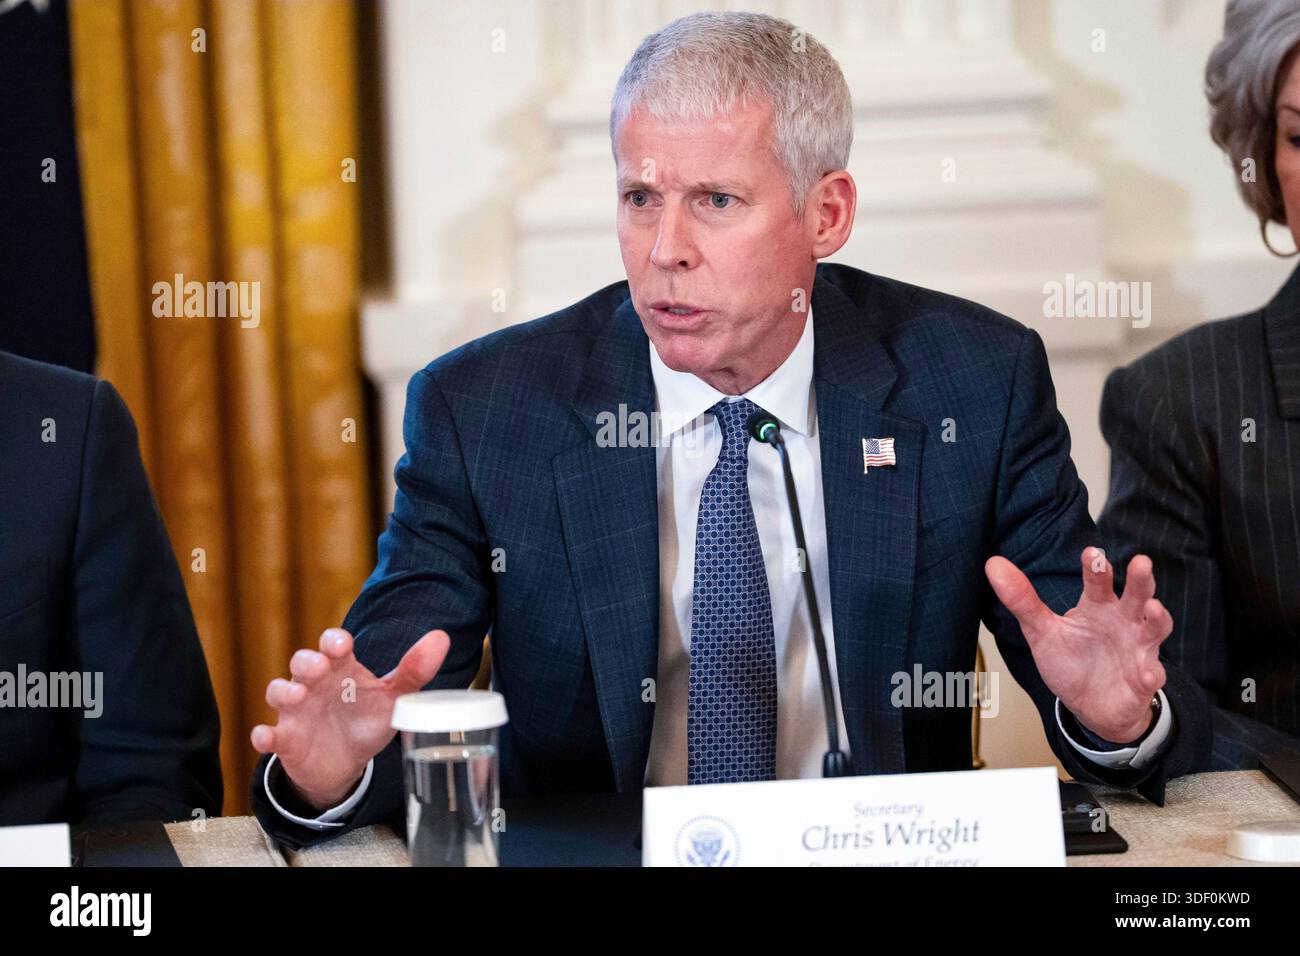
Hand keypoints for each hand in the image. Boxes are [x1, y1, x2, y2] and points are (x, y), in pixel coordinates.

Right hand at [250, 627, 450, 810]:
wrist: (346, 763)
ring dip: (284, 690)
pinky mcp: (285, 739)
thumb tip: (441, 638)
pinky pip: (266, 734)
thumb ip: (415, 670)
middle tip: (320, 668)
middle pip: (301, 662)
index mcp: (341, 668)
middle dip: (307, 662)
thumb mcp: (394, 698)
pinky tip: (265, 737)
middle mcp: (314, 683)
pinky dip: (263, 735)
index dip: (333, 640)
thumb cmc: (367, 719)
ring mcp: (296, 711)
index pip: (332, 645)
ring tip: (297, 695)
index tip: (341, 643)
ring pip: (279, 691)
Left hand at [985, 547, 1169, 743]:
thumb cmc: (1072, 660)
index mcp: (1098, 606)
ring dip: (1157, 617)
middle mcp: (1124, 622)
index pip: (1097, 581)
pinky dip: (1151, 674)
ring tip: (1153, 608)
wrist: (1090, 705)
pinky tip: (1146, 674)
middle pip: (1136, 595)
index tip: (1090, 553)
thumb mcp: (1042, 630)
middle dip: (1140, 580)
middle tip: (1141, 562)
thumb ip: (1022, 600)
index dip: (1095, 567)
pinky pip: (1152, 676)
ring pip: (1155, 628)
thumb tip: (993, 564)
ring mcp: (1138, 649)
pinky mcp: (1143, 680)